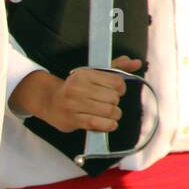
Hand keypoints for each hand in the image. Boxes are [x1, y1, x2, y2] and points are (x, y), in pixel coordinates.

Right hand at [10, 56, 142, 132]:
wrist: (50, 102)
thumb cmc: (75, 88)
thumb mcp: (93, 74)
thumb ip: (116, 68)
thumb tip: (137, 63)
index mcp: (85, 74)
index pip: (116, 82)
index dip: (121, 89)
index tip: (117, 92)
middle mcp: (78, 88)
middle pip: (113, 98)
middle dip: (115, 103)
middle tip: (109, 105)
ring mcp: (75, 104)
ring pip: (108, 111)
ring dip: (114, 116)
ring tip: (110, 115)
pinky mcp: (74, 119)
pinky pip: (98, 124)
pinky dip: (108, 125)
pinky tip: (109, 124)